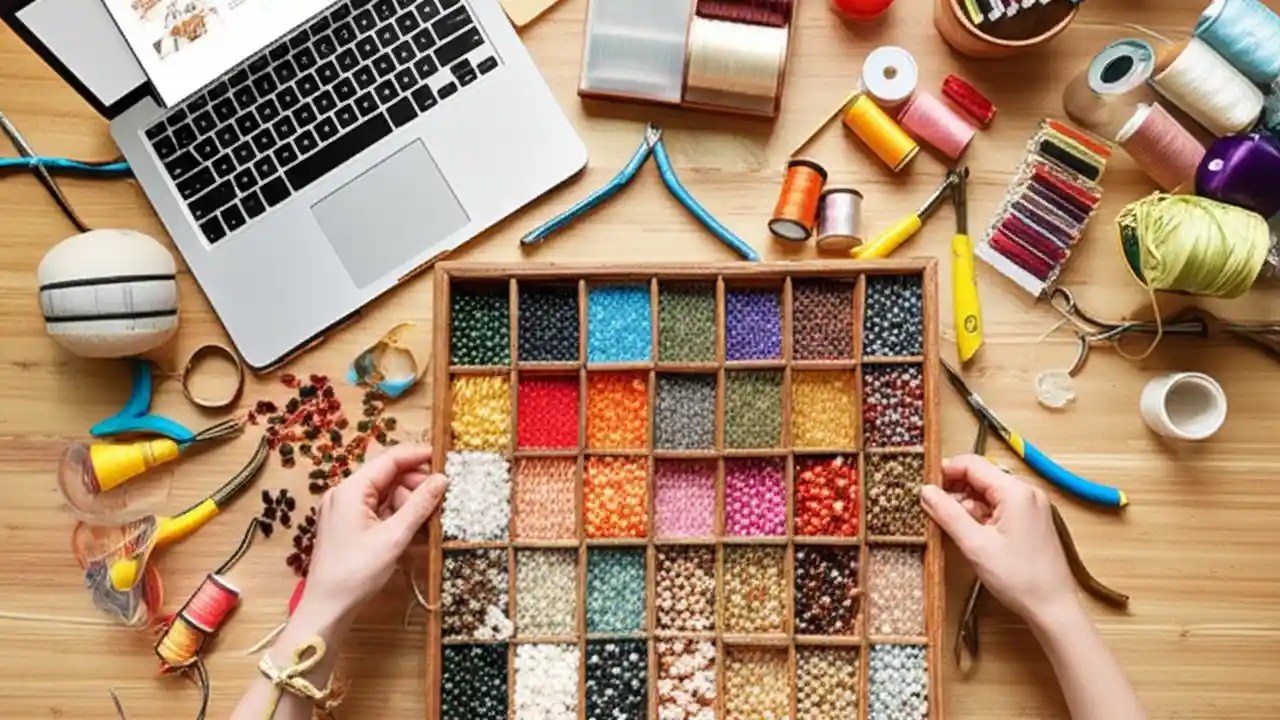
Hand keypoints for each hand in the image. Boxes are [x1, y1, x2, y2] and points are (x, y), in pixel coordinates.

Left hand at [299, 444, 447, 620]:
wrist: (327, 608)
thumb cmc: (356, 573)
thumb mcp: (394, 537)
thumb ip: (419, 505)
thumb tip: (442, 480)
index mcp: (350, 490)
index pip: (388, 459)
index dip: (417, 456)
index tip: (444, 459)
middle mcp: (343, 493)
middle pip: (385, 474)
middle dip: (414, 481)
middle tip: (439, 495)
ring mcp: (343, 509)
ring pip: (382, 491)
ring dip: (406, 498)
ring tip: (427, 514)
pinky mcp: (346, 524)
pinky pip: (375, 507)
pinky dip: (395, 511)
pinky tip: (411, 523)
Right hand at [921, 454, 1076, 624]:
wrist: (1052, 607)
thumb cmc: (1019, 578)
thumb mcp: (975, 545)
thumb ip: (948, 513)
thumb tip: (925, 491)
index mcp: (1015, 491)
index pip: (973, 464)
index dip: (945, 471)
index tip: (924, 484)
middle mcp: (1026, 492)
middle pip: (981, 476)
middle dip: (955, 489)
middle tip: (931, 506)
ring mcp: (1031, 506)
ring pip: (989, 492)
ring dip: (966, 503)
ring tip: (947, 523)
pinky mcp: (1031, 520)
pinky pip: (999, 506)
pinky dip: (980, 514)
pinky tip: (968, 531)